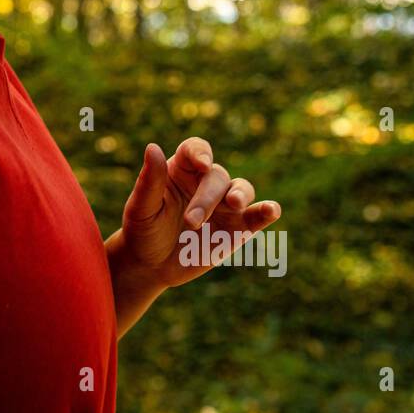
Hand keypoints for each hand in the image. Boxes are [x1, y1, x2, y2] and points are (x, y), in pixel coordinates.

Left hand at [116, 137, 280, 291]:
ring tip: (234, 204)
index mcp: (181, 170)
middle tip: (191, 222)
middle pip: (216, 177)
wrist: (151, 265)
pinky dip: (267, 210)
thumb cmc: (142, 230)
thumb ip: (149, 181)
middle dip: (206, 198)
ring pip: (241, 189)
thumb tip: (153, 147)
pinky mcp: (238, 228)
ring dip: (241, 194)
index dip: (201, 153)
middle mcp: (205, 182)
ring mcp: (224, 204)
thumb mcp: (141, 207)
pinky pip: (257, 215)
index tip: (201, 165)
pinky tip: (272, 210)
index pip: (196, 150)